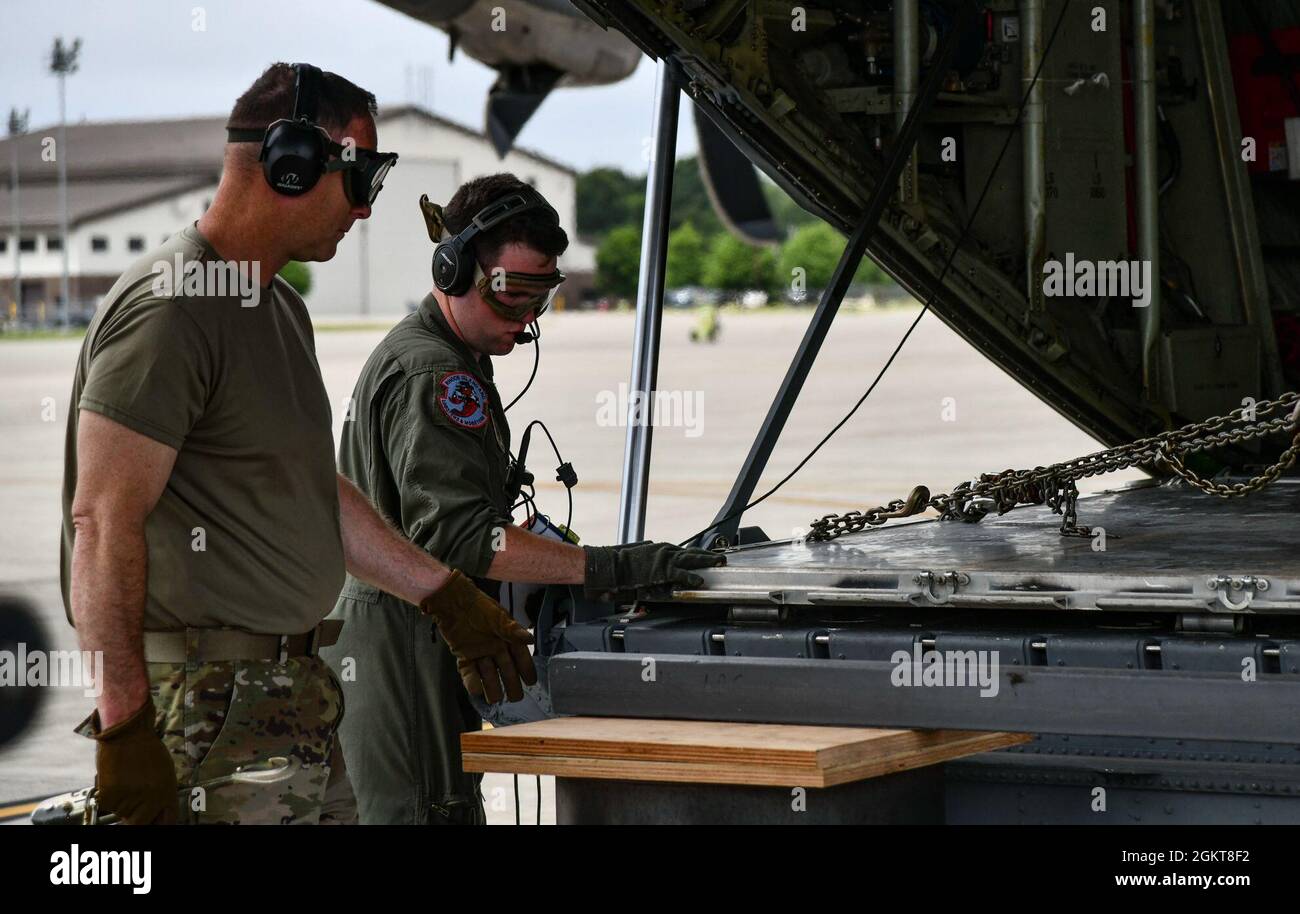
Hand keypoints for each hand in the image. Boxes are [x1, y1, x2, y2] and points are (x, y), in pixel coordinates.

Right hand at [92, 700, 177, 824]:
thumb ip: (162, 795)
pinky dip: (111, 797)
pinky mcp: (109, 798)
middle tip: (134, 804)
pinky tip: (117, 779)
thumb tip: (156, 813)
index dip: (160, 823)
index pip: (168, 821)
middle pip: (141, 825)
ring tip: (127, 780)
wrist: (126, 733)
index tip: (154, 822)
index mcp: (167, 793)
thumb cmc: (146, 749)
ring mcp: (129, 800)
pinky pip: (110, 806)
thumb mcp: (164, 773)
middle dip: (138, 820)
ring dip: (124, 805)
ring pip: (123, 815)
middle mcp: (150, 800)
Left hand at [420, 570, 536, 703]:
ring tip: (494, 698)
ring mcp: (480, 653)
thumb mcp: (497, 617)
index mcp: (507, 638)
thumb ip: (512, 630)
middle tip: (515, 697)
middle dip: (511, 684)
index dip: (526, 670)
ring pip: (488, 674)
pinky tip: (476, 690)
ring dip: (491, 685)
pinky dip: (472, 681)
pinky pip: (469, 672)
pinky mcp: (464, 656)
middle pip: (506, 670)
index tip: (531, 682)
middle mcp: (495, 648)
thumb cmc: (479, 606)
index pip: (520, 657)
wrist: (453, 602)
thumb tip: (530, 640)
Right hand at [583, 542, 725, 600]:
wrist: (611, 565)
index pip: (685, 551)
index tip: (708, 556)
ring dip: (706, 562)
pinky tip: (700, 581)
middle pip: (692, 553)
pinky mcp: (661, 571)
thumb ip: (651, 558)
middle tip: (721, 559)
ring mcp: (664, 560)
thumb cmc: (622, 563)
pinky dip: (691, 577)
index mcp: (661, 549)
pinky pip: (680, 574)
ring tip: (719, 564)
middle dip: (708, 556)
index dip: (698, 554)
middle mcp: (665, 551)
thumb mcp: (639, 557)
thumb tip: (655, 559)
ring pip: (691, 560)